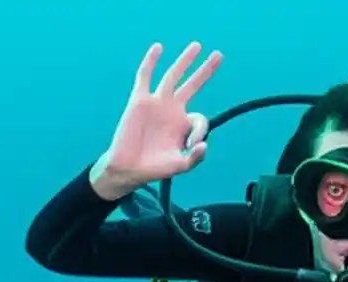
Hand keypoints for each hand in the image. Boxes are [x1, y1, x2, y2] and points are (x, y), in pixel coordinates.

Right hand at [90, 42, 221, 200]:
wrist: (129, 168)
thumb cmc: (155, 168)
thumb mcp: (181, 165)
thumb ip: (195, 157)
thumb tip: (204, 144)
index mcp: (183, 124)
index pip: (200, 118)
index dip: (200, 131)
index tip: (194, 144)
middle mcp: (172, 110)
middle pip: (192, 84)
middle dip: (205, 71)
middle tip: (218, 55)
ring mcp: (157, 103)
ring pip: (173, 76)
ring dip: (185, 61)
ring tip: (197, 46)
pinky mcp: (140, 100)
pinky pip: (145, 77)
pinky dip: (151, 62)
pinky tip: (159, 48)